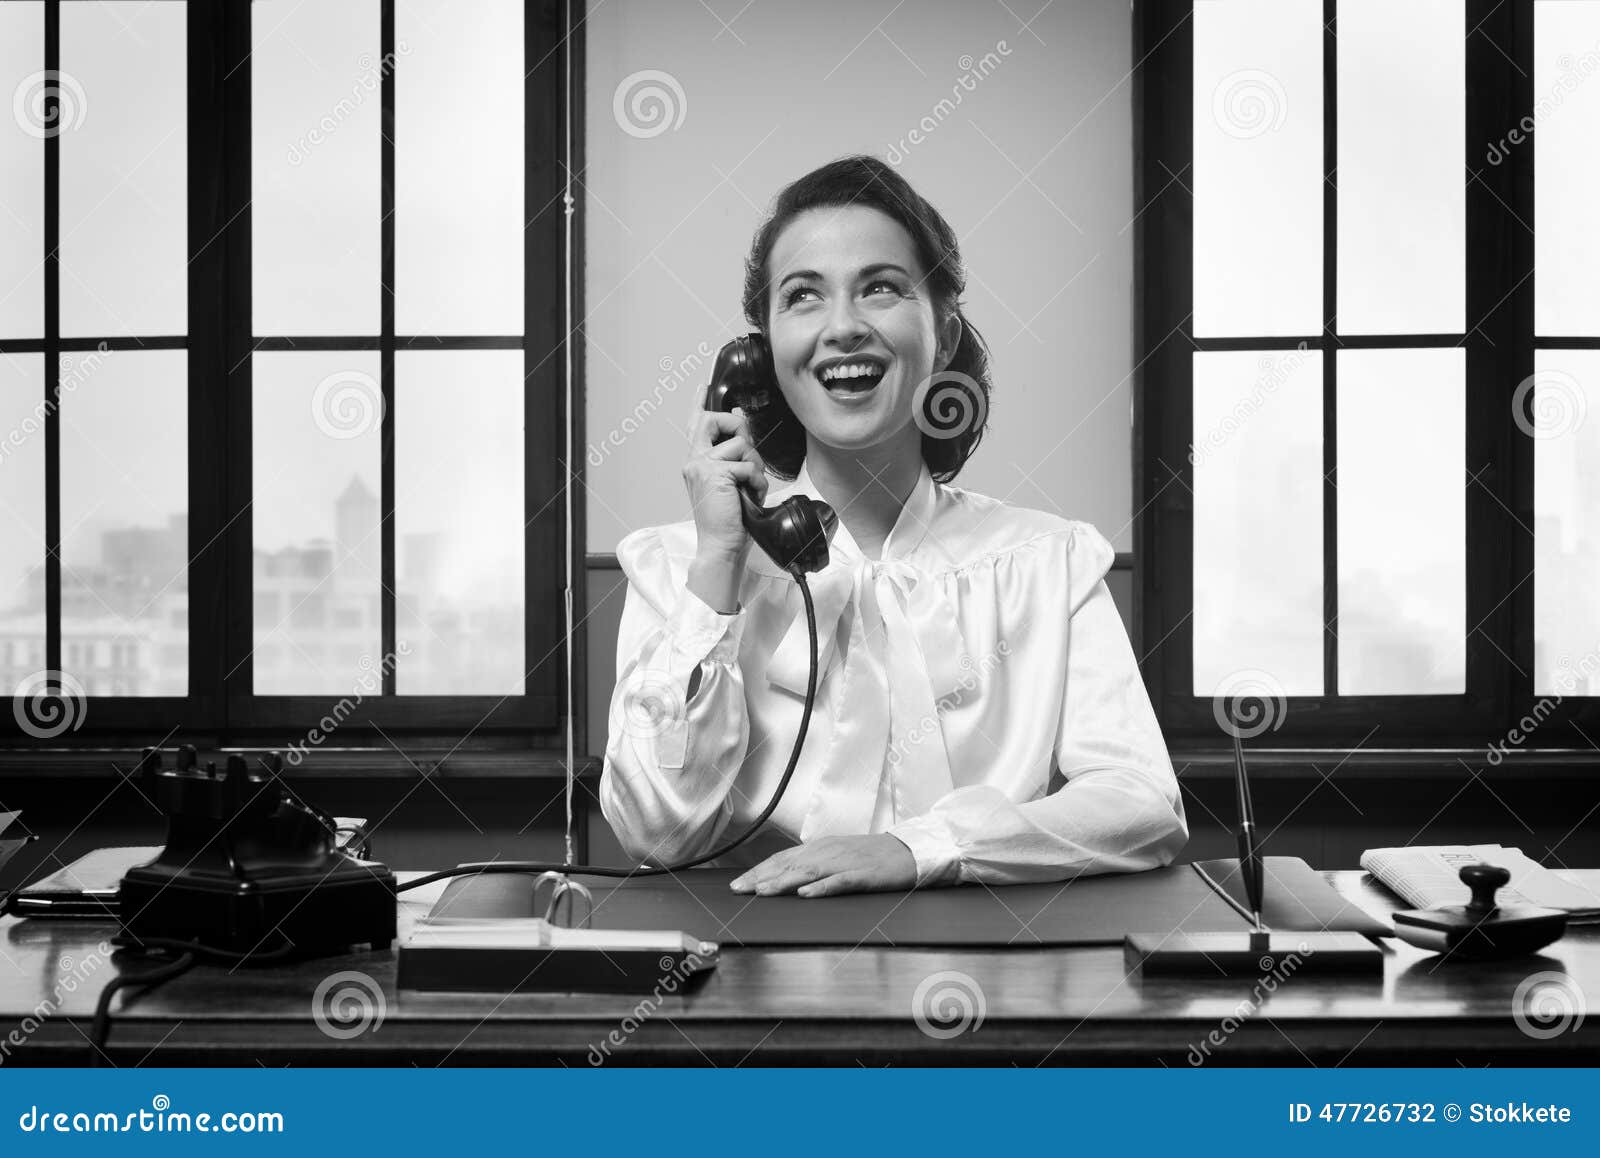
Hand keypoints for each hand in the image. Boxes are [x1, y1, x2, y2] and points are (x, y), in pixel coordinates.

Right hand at [685, 379, 768, 558]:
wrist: (720, 545)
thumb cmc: (729, 519)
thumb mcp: (732, 482)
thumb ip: (734, 456)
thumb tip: (741, 426)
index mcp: (696, 462)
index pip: (695, 425)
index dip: (699, 403)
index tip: (702, 386)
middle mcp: (694, 461)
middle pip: (713, 420)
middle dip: (736, 428)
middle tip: (745, 451)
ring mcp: (701, 466)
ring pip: (740, 446)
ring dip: (754, 466)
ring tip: (748, 488)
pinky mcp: (714, 474)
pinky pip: (747, 465)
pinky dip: (756, 482)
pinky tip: (749, 497)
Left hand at [728, 834, 917, 897]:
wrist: (907, 851)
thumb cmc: (871, 856)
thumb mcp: (836, 856)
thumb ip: (812, 864)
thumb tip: (783, 876)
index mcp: (820, 848)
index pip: (782, 859)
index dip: (758, 871)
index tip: (737, 884)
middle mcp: (828, 852)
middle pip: (789, 864)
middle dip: (761, 877)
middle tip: (738, 890)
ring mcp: (845, 863)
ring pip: (808, 872)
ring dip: (782, 882)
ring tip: (762, 892)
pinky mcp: (863, 875)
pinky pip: (839, 882)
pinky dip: (821, 888)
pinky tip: (805, 895)